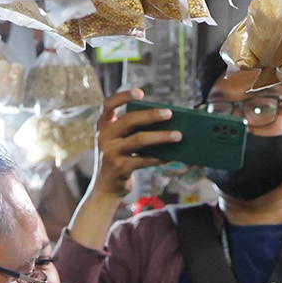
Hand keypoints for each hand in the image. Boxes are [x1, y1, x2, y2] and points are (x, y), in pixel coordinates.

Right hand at [69, 91, 182, 246]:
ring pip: (139, 140)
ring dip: (161, 137)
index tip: (141, 93)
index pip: (108, 105)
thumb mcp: (118, 142)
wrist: (105, 189)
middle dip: (151, 115)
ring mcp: (110, 152)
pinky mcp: (119, 168)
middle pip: (129, 120)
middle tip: (169, 113)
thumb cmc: (118, 160)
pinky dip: (159, 157)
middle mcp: (103, 137)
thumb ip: (131, 131)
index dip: (123, 96)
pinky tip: (171, 156)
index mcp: (103, 126)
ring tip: (178, 136)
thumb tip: (163, 121)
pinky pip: (143, 160)